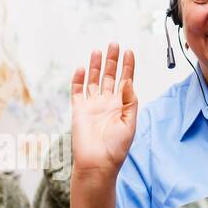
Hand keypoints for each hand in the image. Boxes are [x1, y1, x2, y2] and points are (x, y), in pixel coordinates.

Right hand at [70, 42, 137, 180]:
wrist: (98, 162)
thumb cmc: (116, 147)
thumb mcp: (129, 123)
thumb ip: (129, 101)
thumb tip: (128, 81)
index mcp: (121, 106)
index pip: (125, 81)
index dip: (127, 66)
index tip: (129, 52)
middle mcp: (107, 103)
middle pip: (109, 76)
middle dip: (112, 60)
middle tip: (114, 44)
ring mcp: (92, 105)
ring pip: (93, 80)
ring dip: (96, 65)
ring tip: (98, 50)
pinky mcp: (78, 110)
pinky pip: (77, 91)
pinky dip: (78, 80)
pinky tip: (81, 68)